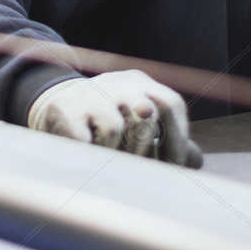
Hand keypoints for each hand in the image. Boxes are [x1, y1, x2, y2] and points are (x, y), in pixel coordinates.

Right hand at [26, 70, 202, 166]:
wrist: (54, 104)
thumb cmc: (106, 118)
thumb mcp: (137, 122)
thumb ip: (167, 141)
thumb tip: (196, 161)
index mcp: (141, 83)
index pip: (171, 103)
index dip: (177, 138)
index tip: (175, 166)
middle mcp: (118, 83)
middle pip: (146, 114)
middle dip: (145, 147)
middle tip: (138, 166)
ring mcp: (90, 94)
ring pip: (114, 128)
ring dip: (114, 151)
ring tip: (106, 156)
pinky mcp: (65, 110)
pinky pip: (84, 140)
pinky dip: (89, 153)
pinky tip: (87, 154)